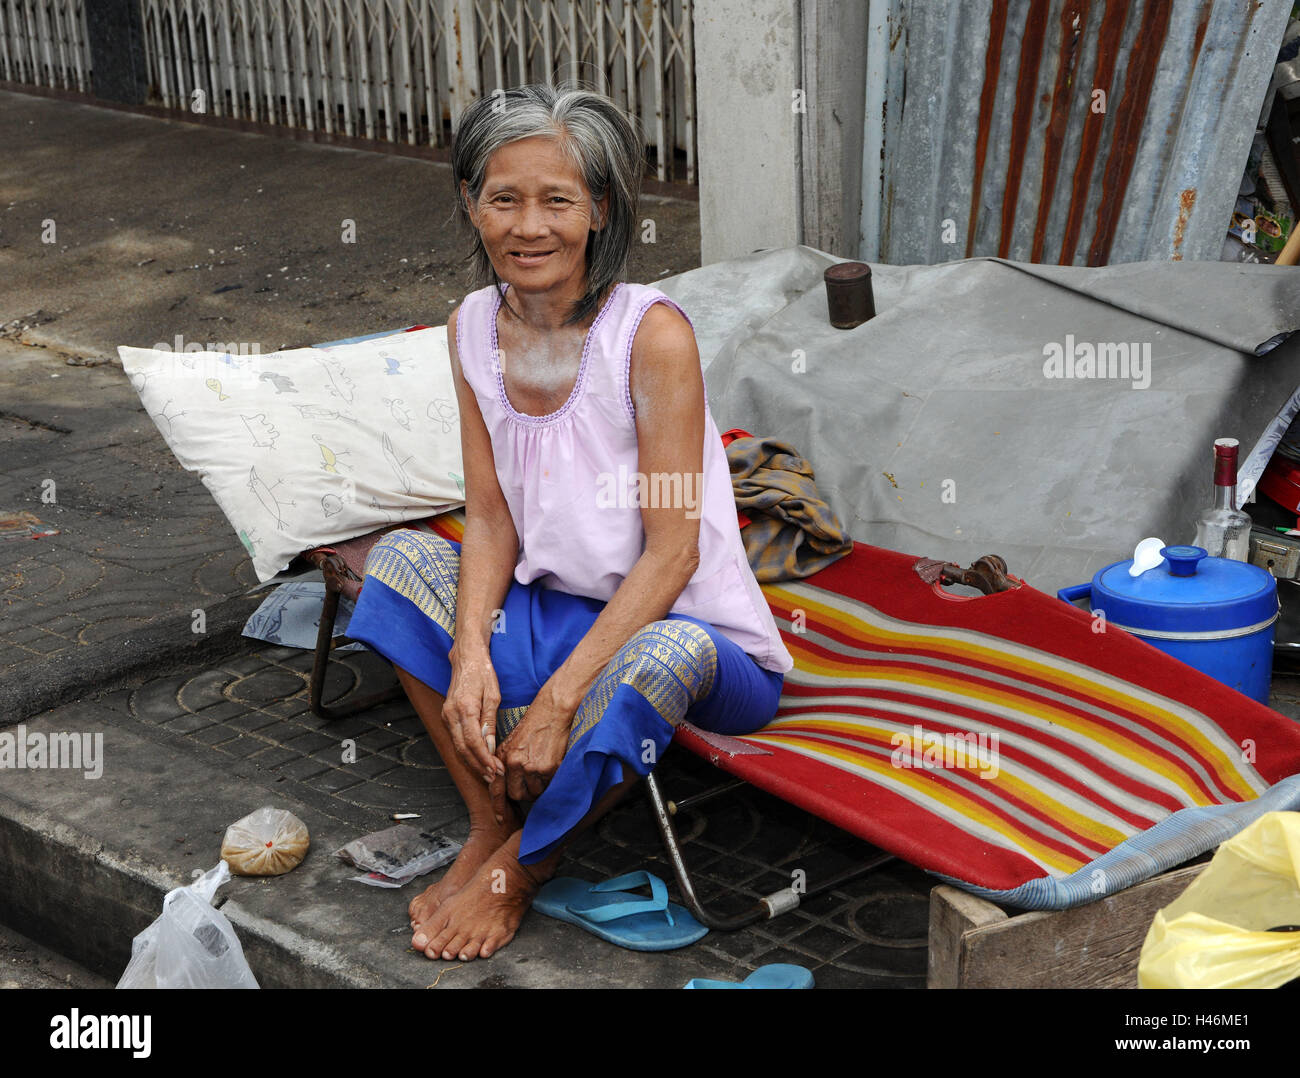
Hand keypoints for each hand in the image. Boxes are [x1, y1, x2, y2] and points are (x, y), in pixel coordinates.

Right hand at [442, 645, 506, 784]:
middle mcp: (451, 714)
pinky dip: (467, 752)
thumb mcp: (493, 695)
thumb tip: (489, 745)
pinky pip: (456, 739)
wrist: (466, 658)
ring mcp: (446, 715)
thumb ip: (490, 721)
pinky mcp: (447, 716)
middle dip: (478, 766)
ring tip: (488, 773)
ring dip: (472, 762)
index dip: (484, 759)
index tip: (496, 770)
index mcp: (464, 708)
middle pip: (462, 748)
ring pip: (457, 746)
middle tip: (493, 778)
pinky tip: (478, 760)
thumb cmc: (483, 673)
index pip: (472, 742)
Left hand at [491, 682, 576, 819]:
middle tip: (532, 782)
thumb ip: (506, 762)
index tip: (499, 819)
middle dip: (525, 793)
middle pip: (517, 795)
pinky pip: (550, 784)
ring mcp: (532, 767)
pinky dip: (552, 779)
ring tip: (544, 768)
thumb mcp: (513, 741)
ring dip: (540, 786)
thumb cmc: (535, 724)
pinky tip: (553, 764)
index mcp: (503, 757)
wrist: (553, 710)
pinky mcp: (549, 768)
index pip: (497, 788)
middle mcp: (515, 764)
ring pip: (535, 792)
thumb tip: (505, 783)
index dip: (498, 806)